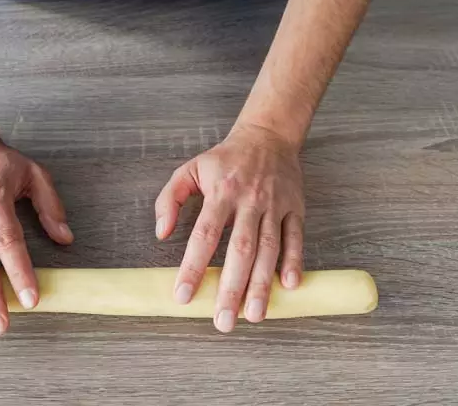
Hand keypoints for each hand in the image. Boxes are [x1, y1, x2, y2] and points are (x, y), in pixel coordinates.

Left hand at [155, 122, 304, 332]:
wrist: (268, 136)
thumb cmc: (224, 160)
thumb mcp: (189, 170)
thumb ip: (169, 199)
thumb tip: (161, 233)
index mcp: (220, 193)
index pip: (205, 235)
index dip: (193, 267)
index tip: (183, 295)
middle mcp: (249, 201)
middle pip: (240, 249)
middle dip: (231, 288)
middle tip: (223, 321)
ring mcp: (275, 205)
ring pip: (269, 248)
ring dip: (262, 283)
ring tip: (254, 315)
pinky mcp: (295, 208)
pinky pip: (296, 238)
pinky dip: (295, 262)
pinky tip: (289, 287)